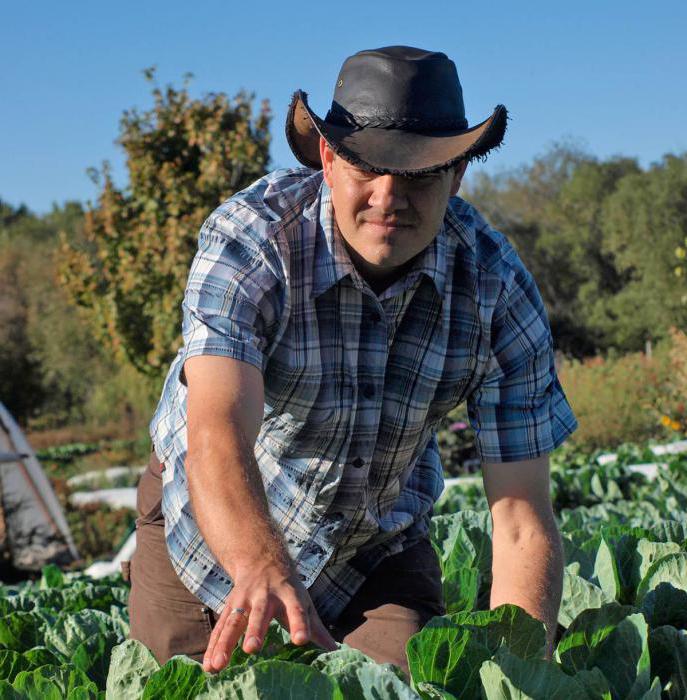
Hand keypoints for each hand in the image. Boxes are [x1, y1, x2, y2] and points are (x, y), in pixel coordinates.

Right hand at [202, 561, 337, 672]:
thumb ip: (315, 626)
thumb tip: (334, 649)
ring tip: (219, 666)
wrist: (261, 559)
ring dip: (225, 643)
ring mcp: (244, 600)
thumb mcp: (304, 601)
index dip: (299, 623)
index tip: (301, 640)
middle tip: (252, 649)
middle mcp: (264, 596)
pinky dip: (213, 647)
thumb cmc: (288, 588)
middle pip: (260, 614)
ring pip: (233, 621)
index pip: (296, 609)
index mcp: (288, 594)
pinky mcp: (229, 607)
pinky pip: (220, 628)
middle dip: (255, 630)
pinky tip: (209, 667)